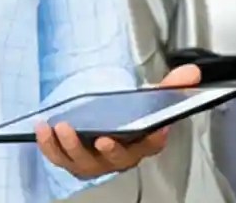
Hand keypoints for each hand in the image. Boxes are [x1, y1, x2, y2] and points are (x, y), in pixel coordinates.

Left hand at [34, 64, 202, 179]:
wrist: (100, 126)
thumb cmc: (126, 116)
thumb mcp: (148, 99)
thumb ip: (170, 87)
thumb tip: (191, 73)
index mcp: (141, 143)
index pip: (153, 145)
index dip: (155, 140)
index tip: (157, 131)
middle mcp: (119, 157)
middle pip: (117, 159)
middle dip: (110, 150)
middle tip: (102, 138)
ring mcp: (94, 161)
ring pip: (84, 163)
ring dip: (72, 148)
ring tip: (63, 127)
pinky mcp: (70, 159)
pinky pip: (59, 158)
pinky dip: (50, 145)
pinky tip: (44, 128)